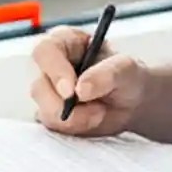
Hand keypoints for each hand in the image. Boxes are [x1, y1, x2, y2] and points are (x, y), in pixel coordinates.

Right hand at [29, 26, 148, 136]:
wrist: (132, 101)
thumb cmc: (126, 76)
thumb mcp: (125, 68)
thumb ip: (105, 74)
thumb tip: (80, 88)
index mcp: (65, 42)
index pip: (45, 51)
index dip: (55, 71)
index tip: (71, 91)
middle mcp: (51, 66)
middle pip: (39, 86)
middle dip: (66, 105)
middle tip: (97, 110)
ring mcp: (48, 92)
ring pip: (45, 111)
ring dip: (75, 119)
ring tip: (100, 113)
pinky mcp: (51, 114)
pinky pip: (53, 127)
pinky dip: (74, 129)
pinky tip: (92, 120)